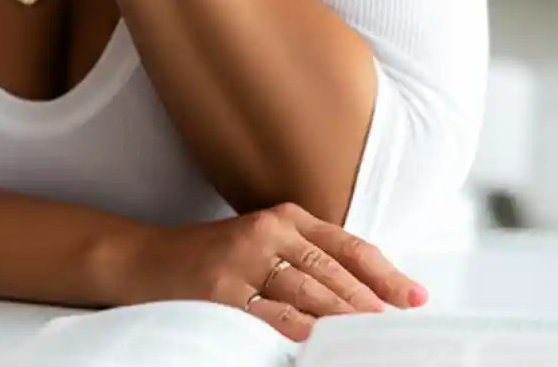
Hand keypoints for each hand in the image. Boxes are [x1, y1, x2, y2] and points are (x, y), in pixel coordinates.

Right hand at [101, 203, 427, 341]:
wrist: (141, 258)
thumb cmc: (207, 256)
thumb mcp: (258, 242)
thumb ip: (303, 257)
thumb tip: (364, 295)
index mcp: (281, 216)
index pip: (346, 244)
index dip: (385, 273)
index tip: (415, 297)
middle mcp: (265, 231)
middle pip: (332, 271)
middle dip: (371, 302)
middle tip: (400, 326)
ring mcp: (242, 259)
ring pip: (308, 293)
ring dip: (344, 318)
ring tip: (372, 337)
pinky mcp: (221, 288)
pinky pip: (272, 313)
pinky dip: (301, 329)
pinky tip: (321, 340)